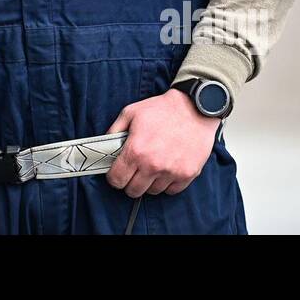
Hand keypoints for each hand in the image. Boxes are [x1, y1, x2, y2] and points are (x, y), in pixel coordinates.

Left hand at [103, 88, 219, 198]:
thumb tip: (106, 146)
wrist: (194, 108)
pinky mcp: (187, 174)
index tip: (117, 173)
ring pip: (152, 191)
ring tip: (152, 166)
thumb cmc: (162, 109)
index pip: (116, 180)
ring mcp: (171, 172)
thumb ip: (114, 131)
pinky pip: (171, 190)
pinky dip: (167, 183)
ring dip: (149, 182)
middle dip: (130, 182)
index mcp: (136, 150)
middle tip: (134, 171)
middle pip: (133, 191)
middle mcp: (153, 165)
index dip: (114, 177)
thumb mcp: (130, 113)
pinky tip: (166, 169)